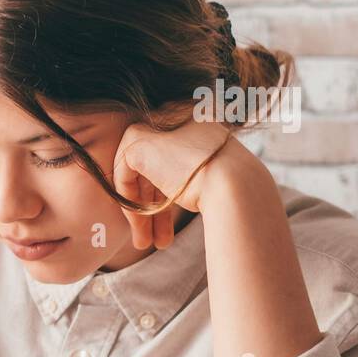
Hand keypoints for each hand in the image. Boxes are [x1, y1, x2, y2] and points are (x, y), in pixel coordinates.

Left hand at [112, 118, 250, 249]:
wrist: (235, 185)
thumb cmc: (229, 187)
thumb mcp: (205, 174)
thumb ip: (181, 173)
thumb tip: (162, 191)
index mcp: (193, 118)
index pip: (168, 157)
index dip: (162, 194)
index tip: (164, 223)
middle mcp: (173, 113)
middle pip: (151, 166)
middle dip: (150, 206)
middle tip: (154, 239)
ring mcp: (153, 123)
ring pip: (135, 173)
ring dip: (139, 211)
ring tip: (145, 243)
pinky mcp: (136, 140)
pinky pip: (123, 175)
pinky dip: (129, 202)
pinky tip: (141, 226)